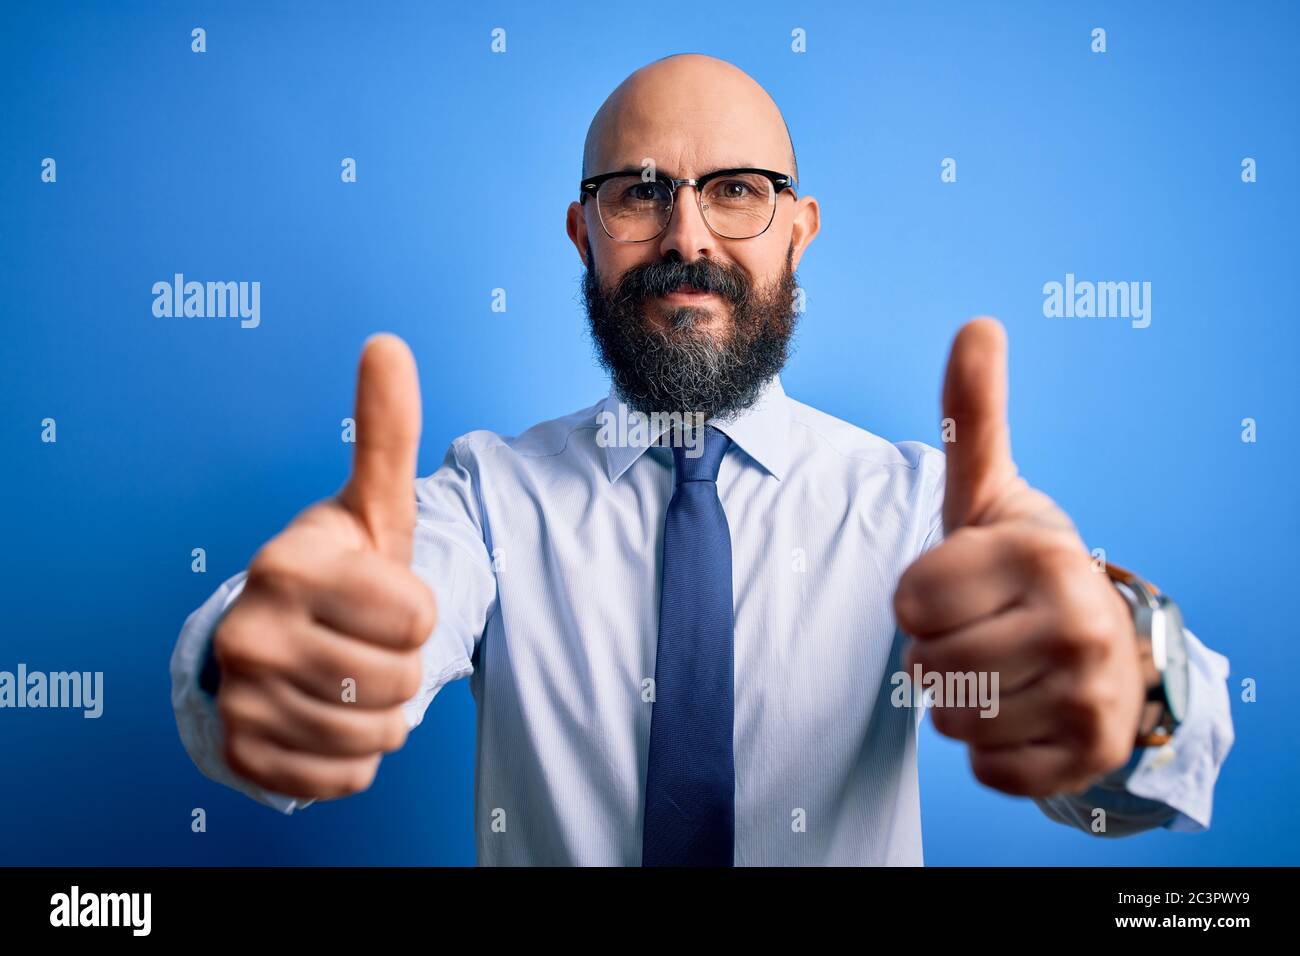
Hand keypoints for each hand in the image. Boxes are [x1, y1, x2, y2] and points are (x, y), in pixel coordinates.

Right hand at [213, 334, 436, 799]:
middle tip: (367, 644)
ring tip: (351, 677)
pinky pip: (344, 779)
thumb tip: (387, 343)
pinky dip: (352, 757)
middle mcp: (251, 632)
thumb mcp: (370, 505)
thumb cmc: (338, 571)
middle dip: (403, 666)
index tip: (385, 597)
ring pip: (377, 736)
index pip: (419, 616)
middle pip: (402, 680)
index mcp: (288, 564)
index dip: (419, 612)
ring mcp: (241, 699)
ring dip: (382, 715)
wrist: (275, 637)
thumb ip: (385, 431)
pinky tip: (327, 717)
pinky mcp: (243, 755)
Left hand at [893, 318, 1143, 797]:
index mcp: (1041, 555)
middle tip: (982, 632)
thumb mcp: (990, 494)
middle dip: (937, 653)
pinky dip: (992, 751)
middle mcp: (1078, 625)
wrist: (1101, 645)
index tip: (957, 588)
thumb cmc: (1019, 567)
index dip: (917, 600)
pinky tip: (1024, 713)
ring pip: (953, 722)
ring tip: (1002, 669)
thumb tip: (977, 324)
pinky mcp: (1089, 756)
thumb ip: (971, 418)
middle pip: (925, 667)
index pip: (908, 603)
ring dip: (961, 703)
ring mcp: (1090, 696)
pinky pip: (988, 772)